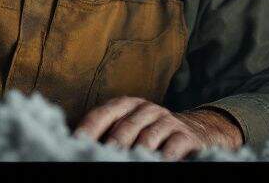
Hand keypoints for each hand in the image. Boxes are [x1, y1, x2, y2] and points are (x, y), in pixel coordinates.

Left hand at [74, 96, 243, 159]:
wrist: (191, 132)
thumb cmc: (148, 133)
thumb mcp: (128, 127)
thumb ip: (107, 132)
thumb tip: (78, 145)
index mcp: (126, 105)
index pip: (103, 113)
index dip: (90, 127)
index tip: (77, 141)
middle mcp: (146, 109)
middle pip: (125, 126)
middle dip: (113, 143)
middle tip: (104, 155)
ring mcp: (166, 121)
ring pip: (148, 137)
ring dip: (137, 150)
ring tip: (128, 161)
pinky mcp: (184, 136)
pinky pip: (173, 146)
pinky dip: (163, 156)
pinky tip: (156, 162)